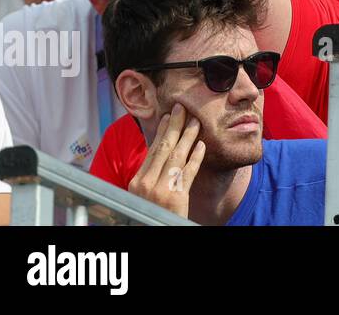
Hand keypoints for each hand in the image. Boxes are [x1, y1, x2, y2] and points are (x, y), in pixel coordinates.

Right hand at [128, 103, 204, 218]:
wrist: (155, 231)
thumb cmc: (153, 213)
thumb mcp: (144, 194)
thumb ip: (151, 175)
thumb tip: (160, 150)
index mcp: (136, 182)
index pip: (152, 150)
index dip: (162, 131)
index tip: (169, 116)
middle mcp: (145, 184)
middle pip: (163, 148)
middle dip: (174, 126)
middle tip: (182, 108)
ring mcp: (160, 191)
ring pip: (176, 156)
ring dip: (188, 136)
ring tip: (196, 121)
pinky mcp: (176, 198)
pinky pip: (188, 172)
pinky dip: (196, 157)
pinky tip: (202, 146)